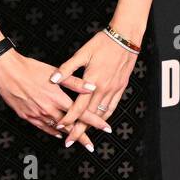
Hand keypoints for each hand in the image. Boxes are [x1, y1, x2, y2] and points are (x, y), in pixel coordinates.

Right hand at [0, 50, 109, 149]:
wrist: (6, 71)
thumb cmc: (30, 68)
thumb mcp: (54, 73)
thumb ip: (75, 82)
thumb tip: (93, 87)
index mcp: (57, 98)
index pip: (81, 113)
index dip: (95, 121)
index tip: (106, 128)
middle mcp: (48, 109)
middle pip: (70, 126)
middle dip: (82, 136)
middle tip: (91, 146)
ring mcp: (36, 114)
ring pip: (56, 129)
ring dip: (67, 135)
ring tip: (77, 141)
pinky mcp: (26, 116)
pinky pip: (42, 127)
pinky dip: (52, 132)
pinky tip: (58, 134)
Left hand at [49, 31, 138, 147]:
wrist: (125, 38)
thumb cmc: (102, 43)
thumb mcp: (82, 53)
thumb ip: (67, 68)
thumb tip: (53, 79)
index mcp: (92, 81)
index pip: (78, 106)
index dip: (69, 118)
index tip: (60, 127)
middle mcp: (104, 89)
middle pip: (89, 115)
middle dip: (79, 130)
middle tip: (70, 141)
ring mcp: (114, 89)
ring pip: (102, 114)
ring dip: (92, 126)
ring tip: (83, 135)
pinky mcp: (120, 87)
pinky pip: (112, 106)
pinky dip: (105, 116)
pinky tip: (100, 122)